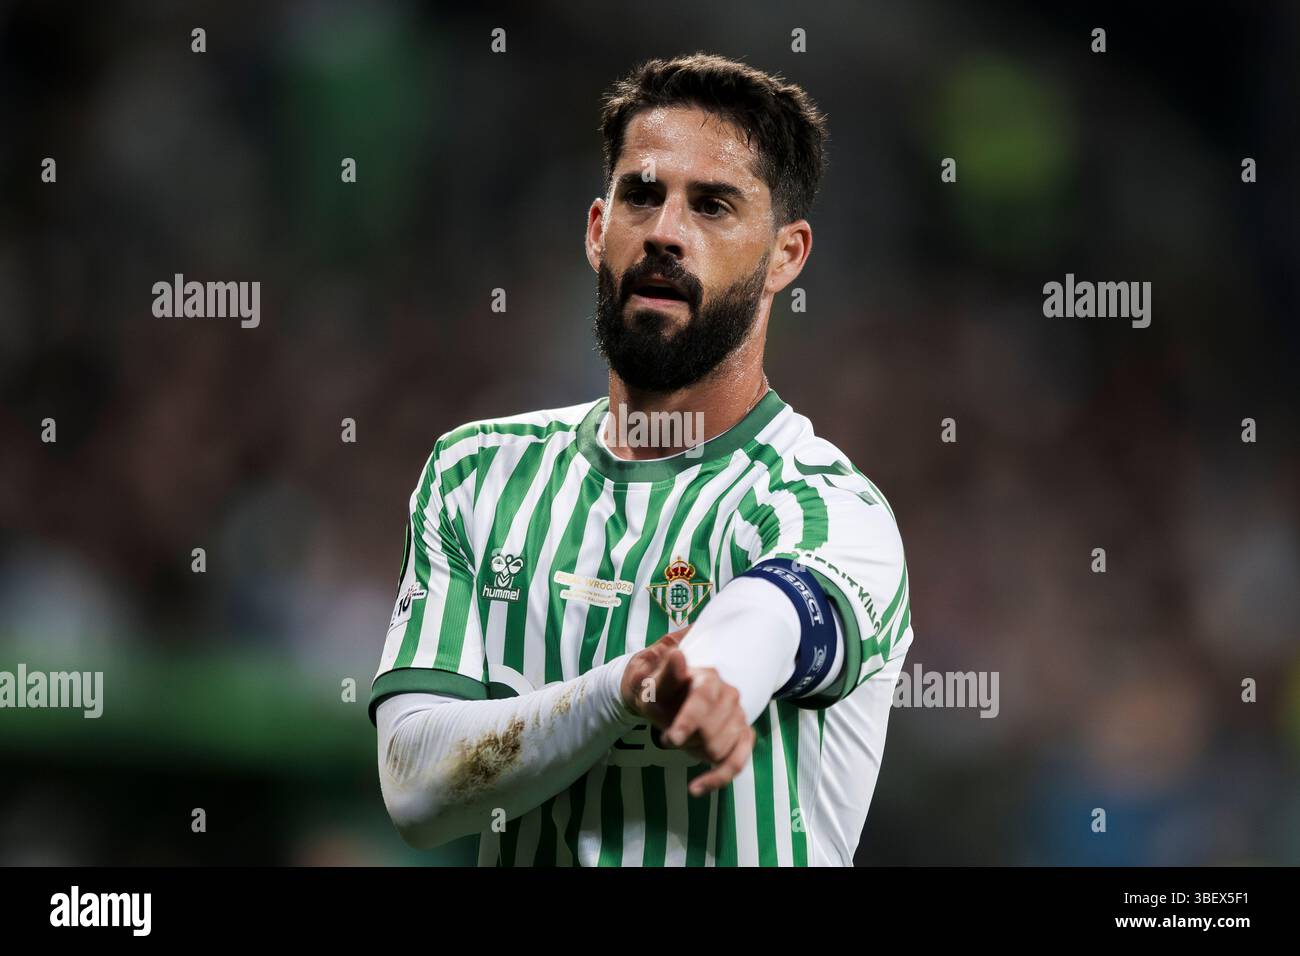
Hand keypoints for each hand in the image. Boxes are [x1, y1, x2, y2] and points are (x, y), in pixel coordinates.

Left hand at [620, 626, 754, 796]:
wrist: (669, 701)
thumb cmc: (660, 693)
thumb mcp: (654, 684)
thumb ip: (667, 674)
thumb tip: (677, 655)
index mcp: (708, 678)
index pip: (702, 701)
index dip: (688, 722)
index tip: (672, 739)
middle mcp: (729, 695)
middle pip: (710, 732)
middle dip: (686, 740)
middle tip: (668, 735)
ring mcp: (739, 716)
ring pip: (719, 750)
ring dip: (695, 753)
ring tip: (683, 740)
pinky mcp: (744, 735)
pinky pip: (737, 763)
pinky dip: (717, 778)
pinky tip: (696, 788)